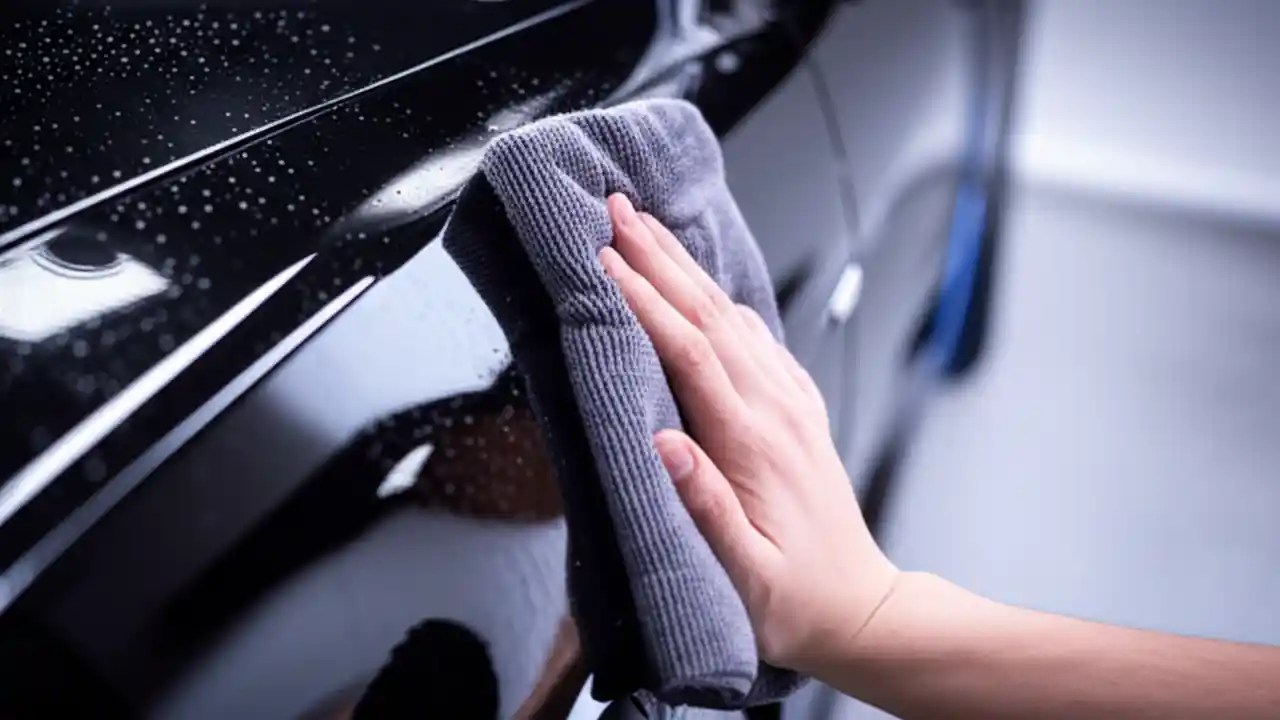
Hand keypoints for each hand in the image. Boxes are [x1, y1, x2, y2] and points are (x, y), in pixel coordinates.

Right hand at [598, 194, 898, 672]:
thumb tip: (663, 440)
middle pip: (710, 315)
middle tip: (617, 208)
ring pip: (734, 317)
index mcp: (753, 444)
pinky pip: (760, 339)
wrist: (861, 610)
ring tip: (648, 227)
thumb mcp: (744, 574)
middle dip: (659, 257)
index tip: (604, 259)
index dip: (645, 301)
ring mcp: (792, 406)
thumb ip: (704, 505)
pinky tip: (708, 284)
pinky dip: (726, 300)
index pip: (690, 353)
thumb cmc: (794, 602)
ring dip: (688, 267)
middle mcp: (776, 411)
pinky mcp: (799, 412)